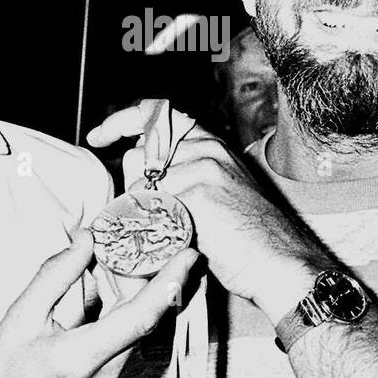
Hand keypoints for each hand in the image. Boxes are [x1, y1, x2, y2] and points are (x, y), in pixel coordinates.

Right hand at [0, 231, 196, 377]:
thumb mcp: (19, 316)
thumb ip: (56, 275)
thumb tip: (89, 239)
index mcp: (80, 359)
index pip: (139, 318)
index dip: (167, 284)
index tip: (189, 254)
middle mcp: (104, 376)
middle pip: (143, 318)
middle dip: (149, 276)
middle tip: (149, 238)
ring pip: (134, 326)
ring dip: (129, 290)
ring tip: (116, 254)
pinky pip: (122, 336)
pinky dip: (117, 307)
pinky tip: (99, 284)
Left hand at [87, 100, 319, 320]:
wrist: (279, 262)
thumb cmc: (246, 236)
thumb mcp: (217, 192)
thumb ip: (181, 174)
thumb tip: (137, 172)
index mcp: (210, 144)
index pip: (155, 115)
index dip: (121, 122)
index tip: (98, 136)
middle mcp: (206, 149)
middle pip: (138, 155)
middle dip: (132, 187)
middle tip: (149, 216)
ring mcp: (204, 168)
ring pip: (140, 185)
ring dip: (143, 214)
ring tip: (172, 235)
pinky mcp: (200, 193)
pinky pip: (152, 207)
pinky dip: (154, 229)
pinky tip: (176, 242)